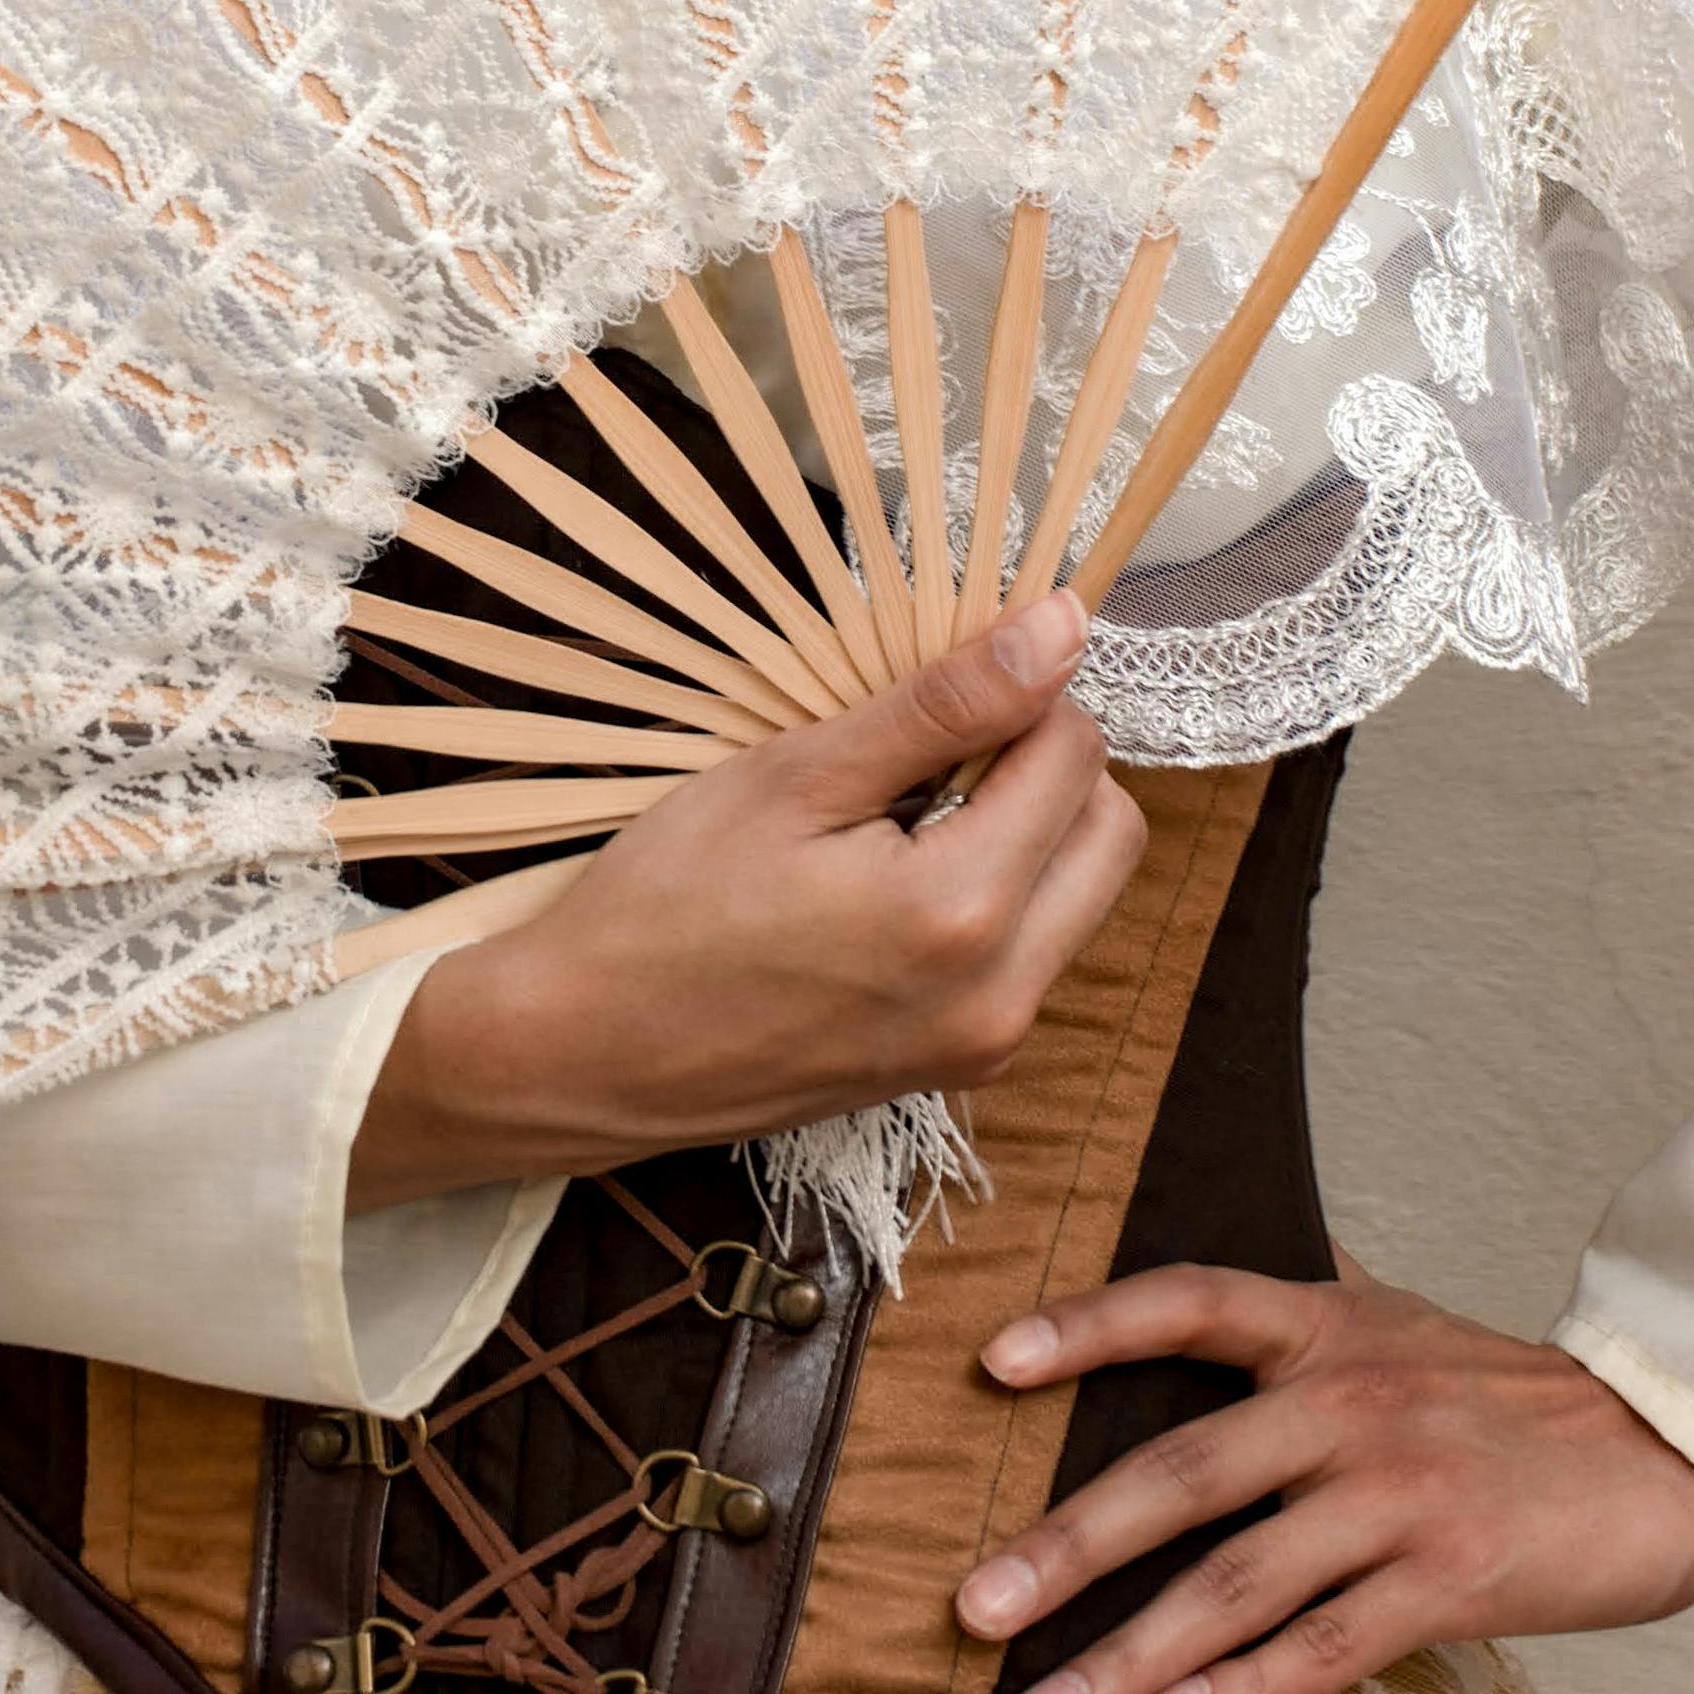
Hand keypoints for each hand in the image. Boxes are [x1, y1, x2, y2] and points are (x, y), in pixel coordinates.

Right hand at [347, 591, 1144, 1207]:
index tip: (937, 685)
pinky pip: (1034, 950)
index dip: (1020, 693)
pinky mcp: (963, 1066)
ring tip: (901, 813)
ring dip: (1028, 830)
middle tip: (927, 746)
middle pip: (1111, 831)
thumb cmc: (663, 907)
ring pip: (1082, 892)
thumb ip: (943, 705)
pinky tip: (890, 877)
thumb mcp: (794, 777)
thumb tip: (1062, 627)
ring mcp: (987, 1045)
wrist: (582, 1055)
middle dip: (1047, 763)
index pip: (1076, 755)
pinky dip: (998, 893)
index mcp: (961, 914)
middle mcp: (1002, 996)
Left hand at [955, 1253, 1693, 1693]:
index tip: (994, 1363)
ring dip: (1128, 1656)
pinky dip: (1244, 1689)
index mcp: (1328, 1329)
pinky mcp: (1449, 1583)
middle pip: (1182, 1472)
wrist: (1672, 1452)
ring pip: (1236, 1584)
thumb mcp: (1405, 1325)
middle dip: (1067, 1543)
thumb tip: (1203, 1304)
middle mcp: (1350, 1404)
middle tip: (974, 1600)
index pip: (1188, 1302)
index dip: (1088, 1324)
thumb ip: (1305, 1318)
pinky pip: (1325, 1646)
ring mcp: (1398, 1498)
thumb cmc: (1518, 1401)